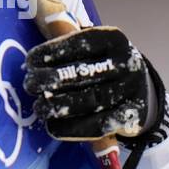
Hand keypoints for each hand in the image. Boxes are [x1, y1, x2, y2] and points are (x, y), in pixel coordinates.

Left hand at [23, 26, 163, 141]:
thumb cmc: (102, 66)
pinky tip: (52, 127)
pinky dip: (73, 129)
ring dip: (59, 106)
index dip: (53, 52)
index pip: (82, 43)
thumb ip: (66, 49)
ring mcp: (133, 90)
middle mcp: (128, 62)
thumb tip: (31, 61)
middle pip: (85, 72)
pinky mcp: (133, 117)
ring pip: (91, 101)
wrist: (139, 90)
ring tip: (38, 108)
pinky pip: (99, 125)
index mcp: (115, 39)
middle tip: (30, 85)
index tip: (30, 61)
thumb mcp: (91, 49)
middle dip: (52, 79)